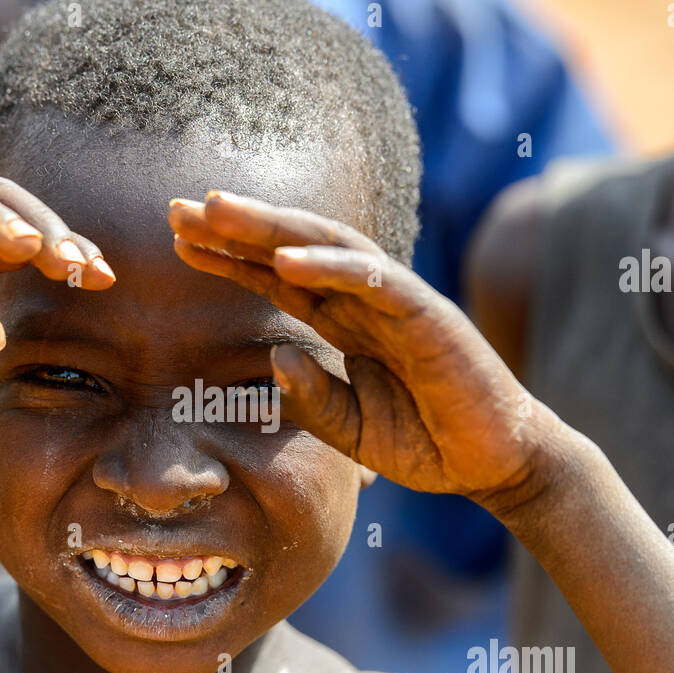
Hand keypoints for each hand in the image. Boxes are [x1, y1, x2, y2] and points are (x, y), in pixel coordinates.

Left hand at [169, 190, 556, 504]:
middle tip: (177, 207)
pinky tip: (285, 259)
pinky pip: (376, 282)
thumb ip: (312, 399)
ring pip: (329, 247)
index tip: (178, 241)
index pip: (277, 279)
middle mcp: (366, 302)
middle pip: (293, 249)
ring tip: (219, 209)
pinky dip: (330, 266)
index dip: (229, 257)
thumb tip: (273, 361)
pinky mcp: (430, 317)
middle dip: (236, 227)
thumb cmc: (428, 444)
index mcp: (346, 324)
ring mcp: (399, 303)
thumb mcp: (353, 432)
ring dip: (272, 227)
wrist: (496, 465)